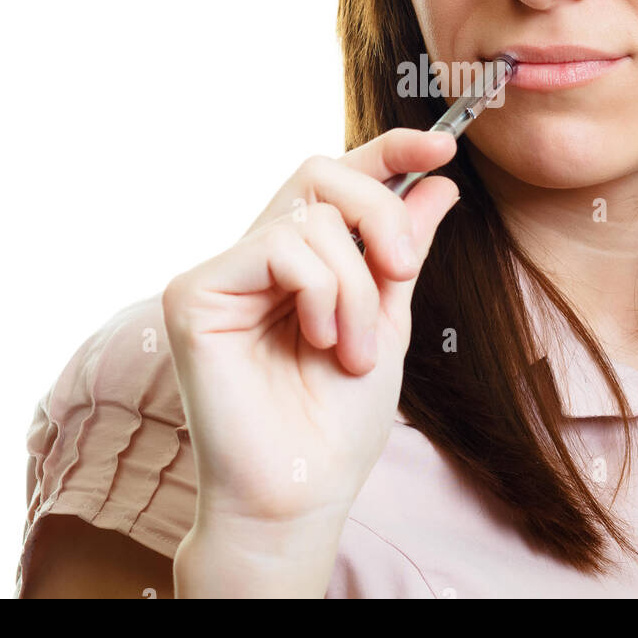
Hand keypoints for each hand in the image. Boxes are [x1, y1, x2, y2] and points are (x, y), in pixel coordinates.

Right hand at [162, 128, 458, 533]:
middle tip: (403, 273)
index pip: (338, 179)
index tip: (444, 145)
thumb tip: (438, 182)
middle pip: (322, 174)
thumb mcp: (390, 320)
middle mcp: (257, 257)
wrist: (301, 492)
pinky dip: (320, 292)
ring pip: (311, 218)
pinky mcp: (193, 291)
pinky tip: (319, 341)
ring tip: (353, 351)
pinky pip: (278, 245)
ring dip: (355, 286)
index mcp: (300, 261)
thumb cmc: (338, 422)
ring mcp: (223, 272)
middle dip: (380, 213)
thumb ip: (404, 249)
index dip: (389, 150)